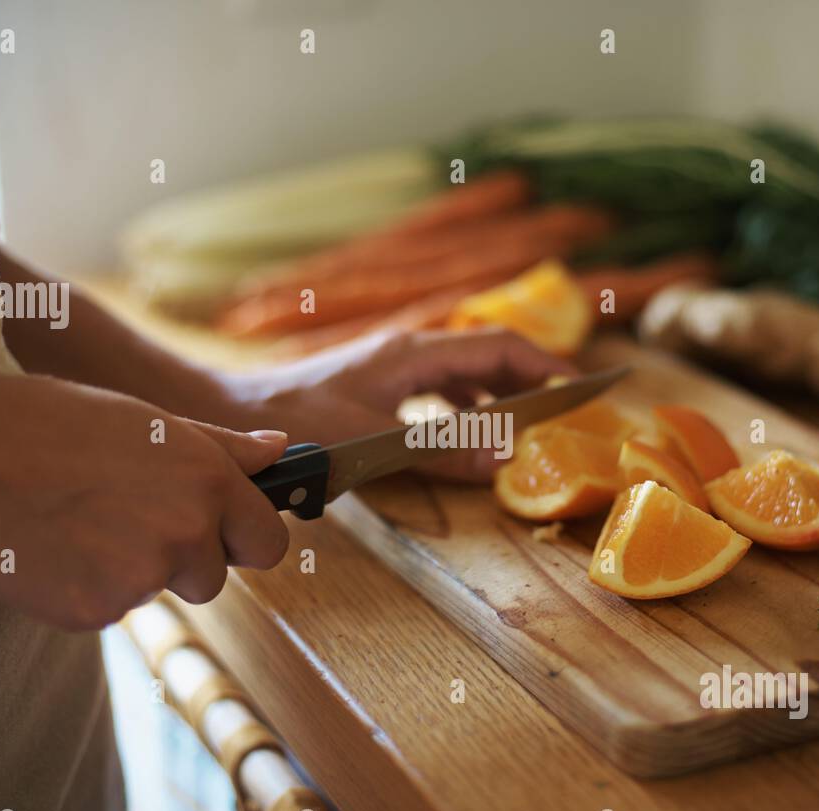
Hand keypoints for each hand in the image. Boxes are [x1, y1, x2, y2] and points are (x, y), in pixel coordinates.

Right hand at [0, 374, 289, 630]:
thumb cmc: (57, 426)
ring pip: (158, 592)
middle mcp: (188, 531)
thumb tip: (282, 451)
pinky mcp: (97, 610)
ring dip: (131, 572)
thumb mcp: (151, 421)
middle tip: (125, 518)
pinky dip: (86, 590)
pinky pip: (109, 610)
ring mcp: (143, 575)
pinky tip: (54, 548)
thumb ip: (224, 449)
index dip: (245, 540)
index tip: (222, 534)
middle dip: (184, 560)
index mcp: (209, 480)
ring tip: (81, 522)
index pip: (270, 543)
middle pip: (215, 577)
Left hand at [226, 328, 576, 480]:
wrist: (236, 415)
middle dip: (529, 380)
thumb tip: (507, 457)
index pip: (500, 345)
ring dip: (498, 395)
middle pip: (488, 353)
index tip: (581, 389)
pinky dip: (465, 407)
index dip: (546, 365)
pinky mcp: (378, 384)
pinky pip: (438, 389)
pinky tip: (469, 433)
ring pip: (464, 371)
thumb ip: (442, 451)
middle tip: (562, 414)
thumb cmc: (296, 425)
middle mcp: (409, 350)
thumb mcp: (374, 442)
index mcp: (415, 352)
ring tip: (525, 426)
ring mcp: (392, 365)